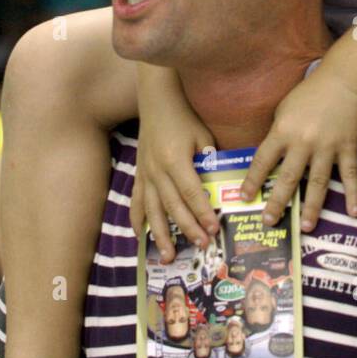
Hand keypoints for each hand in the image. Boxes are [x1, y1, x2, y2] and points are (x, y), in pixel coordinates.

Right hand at [131, 109, 218, 261]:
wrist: (156, 102)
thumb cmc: (183, 118)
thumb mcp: (203, 135)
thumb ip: (210, 160)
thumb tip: (221, 185)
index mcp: (175, 161)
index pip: (192, 193)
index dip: (203, 213)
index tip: (214, 229)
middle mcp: (157, 171)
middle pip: (173, 207)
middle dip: (188, 228)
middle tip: (202, 246)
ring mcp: (145, 174)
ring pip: (152, 211)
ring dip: (160, 235)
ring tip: (168, 255)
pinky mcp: (138, 174)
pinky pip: (136, 202)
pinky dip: (137, 220)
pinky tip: (140, 236)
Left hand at [241, 65, 356, 229]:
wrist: (342, 81)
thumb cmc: (308, 94)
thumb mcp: (284, 110)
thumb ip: (278, 135)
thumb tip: (270, 160)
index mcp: (283, 131)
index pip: (263, 160)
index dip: (252, 180)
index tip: (244, 198)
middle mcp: (303, 142)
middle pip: (289, 177)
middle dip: (277, 201)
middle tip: (270, 221)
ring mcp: (327, 147)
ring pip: (318, 182)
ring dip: (312, 207)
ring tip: (305, 226)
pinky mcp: (347, 148)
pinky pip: (349, 175)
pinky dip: (353, 194)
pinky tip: (354, 212)